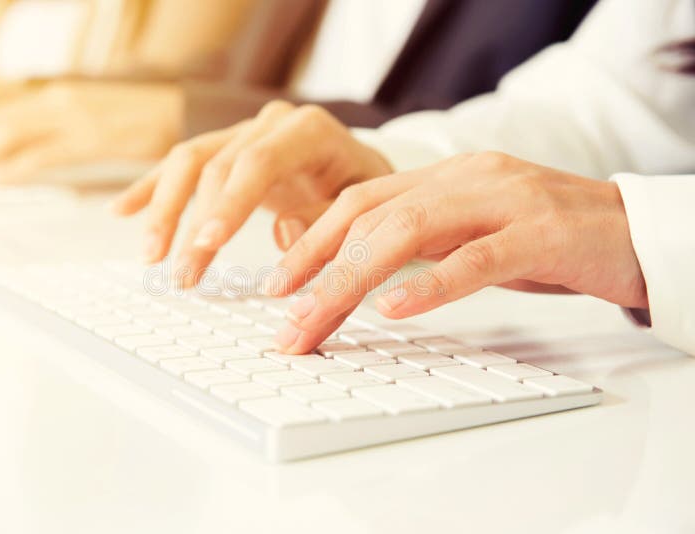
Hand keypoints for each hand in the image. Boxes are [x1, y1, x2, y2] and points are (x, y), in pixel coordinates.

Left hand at [0, 79, 182, 183]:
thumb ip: (53, 136)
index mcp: (56, 93)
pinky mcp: (91, 138)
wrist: (182, 110)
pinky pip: (39, 153)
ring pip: (5, 131)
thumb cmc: (139, 119)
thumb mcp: (87, 119)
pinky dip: (9, 168)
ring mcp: (74, 116)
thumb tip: (19, 159)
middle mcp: (58, 97)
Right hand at [112, 101, 391, 284]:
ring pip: (188, 163)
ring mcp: (242, 133)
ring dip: (164, 212)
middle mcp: (269, 124)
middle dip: (194, 225)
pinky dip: (150, 190)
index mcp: (308, 131)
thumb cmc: (365, 192)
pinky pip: (178, 167)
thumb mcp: (364, 208)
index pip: (258, 162)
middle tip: (184, 275)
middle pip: (215, 166)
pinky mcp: (224, 150)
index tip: (208, 244)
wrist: (360, 168)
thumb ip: (328, 220)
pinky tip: (122, 212)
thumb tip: (283, 234)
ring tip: (151, 256)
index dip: (229, 204)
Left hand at [271, 152, 648, 353]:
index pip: (359, 203)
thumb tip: (358, 274)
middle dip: (316, 270)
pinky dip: (431, 284)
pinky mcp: (542, 235)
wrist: (634, 230)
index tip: (276, 285)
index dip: (310, 241)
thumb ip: (420, 243)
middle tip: (284, 321)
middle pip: (369, 219)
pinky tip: (394, 309)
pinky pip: (476, 258)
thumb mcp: (471, 233)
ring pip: (408, 232)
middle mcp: (465, 179)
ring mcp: (503, 202)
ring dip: (351, 281)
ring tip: (315, 320)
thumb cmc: (546, 238)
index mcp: (444, 176)